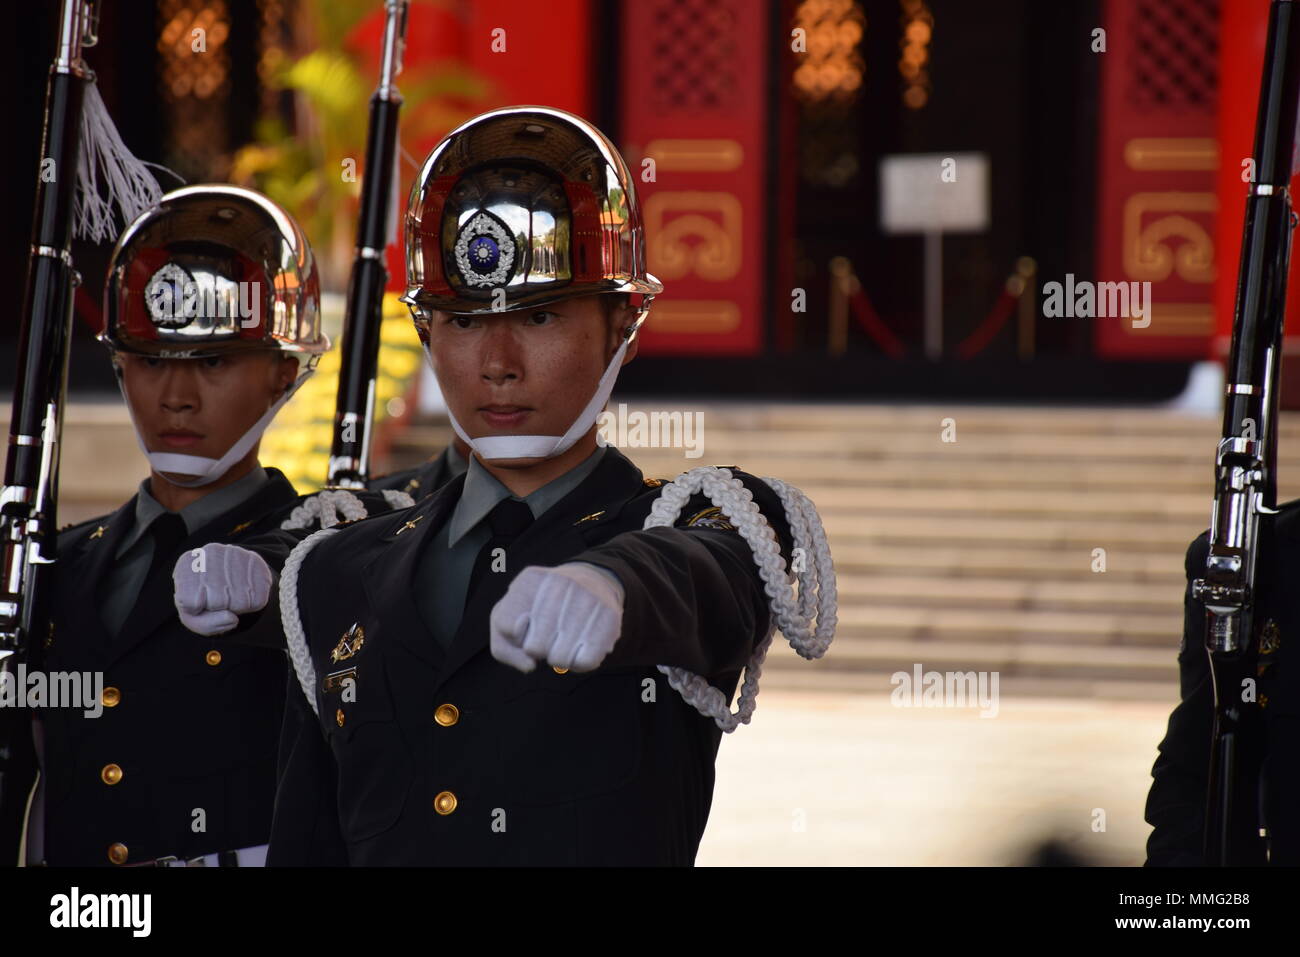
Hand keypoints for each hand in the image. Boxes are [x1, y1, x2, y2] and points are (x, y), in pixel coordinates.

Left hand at [173, 543, 272, 635]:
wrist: (231, 578)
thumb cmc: (205, 600)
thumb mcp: (195, 617)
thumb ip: (205, 624)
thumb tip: (232, 618)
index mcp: (186, 565)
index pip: (190, 602)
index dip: (197, 609)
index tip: (200, 601)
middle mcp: (209, 553)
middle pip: (218, 602)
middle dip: (219, 607)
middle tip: (219, 597)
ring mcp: (235, 553)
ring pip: (240, 602)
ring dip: (237, 606)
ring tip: (232, 593)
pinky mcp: (256, 560)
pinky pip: (258, 599)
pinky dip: (253, 602)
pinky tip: (246, 589)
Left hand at [489, 563, 624, 672]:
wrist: (593, 582)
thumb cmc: (544, 607)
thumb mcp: (512, 617)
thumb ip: (503, 647)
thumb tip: (529, 666)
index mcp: (530, 580)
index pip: (505, 626)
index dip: (514, 635)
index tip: (526, 623)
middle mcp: (559, 584)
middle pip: (534, 648)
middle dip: (540, 647)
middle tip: (551, 634)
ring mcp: (586, 599)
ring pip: (559, 659)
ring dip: (560, 656)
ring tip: (566, 638)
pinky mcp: (609, 618)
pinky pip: (584, 662)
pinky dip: (579, 663)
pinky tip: (581, 647)